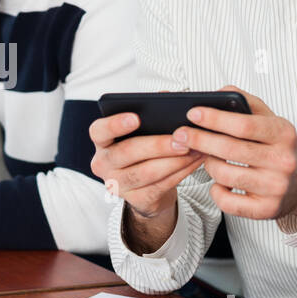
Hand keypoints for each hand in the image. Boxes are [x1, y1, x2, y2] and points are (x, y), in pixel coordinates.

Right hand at [89, 111, 209, 252]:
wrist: (146, 186)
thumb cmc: (144, 149)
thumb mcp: (142, 131)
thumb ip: (150, 112)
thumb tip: (166, 97)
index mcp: (102, 141)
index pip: (99, 131)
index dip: (115, 124)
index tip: (136, 118)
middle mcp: (103, 163)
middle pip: (127, 153)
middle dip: (157, 145)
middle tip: (181, 138)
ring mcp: (118, 185)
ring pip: (147, 172)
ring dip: (174, 160)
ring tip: (195, 148)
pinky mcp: (136, 200)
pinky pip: (161, 186)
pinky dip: (182, 172)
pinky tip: (196, 161)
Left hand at [177, 86, 296, 221]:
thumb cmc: (279, 147)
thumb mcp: (271, 120)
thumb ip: (246, 103)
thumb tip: (220, 92)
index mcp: (283, 133)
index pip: (244, 125)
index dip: (214, 118)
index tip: (193, 113)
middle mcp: (282, 160)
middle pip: (229, 149)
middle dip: (199, 140)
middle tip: (180, 134)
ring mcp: (275, 187)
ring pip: (224, 174)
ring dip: (208, 164)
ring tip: (207, 158)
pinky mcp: (266, 209)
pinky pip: (227, 201)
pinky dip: (216, 190)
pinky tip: (219, 182)